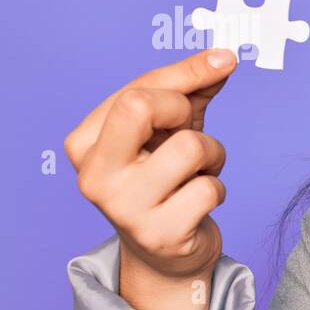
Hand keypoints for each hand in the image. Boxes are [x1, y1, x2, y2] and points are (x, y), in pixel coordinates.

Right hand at [65, 48, 238, 309]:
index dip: (186, 74)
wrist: (167, 253)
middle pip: (141, 106)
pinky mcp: (160, 234)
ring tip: (200, 171)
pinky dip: (217, 189)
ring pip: (189, 147)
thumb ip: (190, 88)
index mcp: (85, 142)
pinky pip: (210, 188)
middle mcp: (94, 175)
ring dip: (212, 154)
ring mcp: (124, 208)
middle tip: (189, 129)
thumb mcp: (171, 128)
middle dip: (182, 108)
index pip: (137, 89)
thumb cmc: (167, 179)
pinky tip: (201, 201)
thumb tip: (223, 56)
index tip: (222, 62)